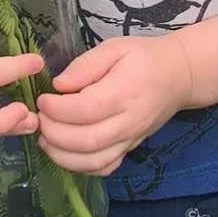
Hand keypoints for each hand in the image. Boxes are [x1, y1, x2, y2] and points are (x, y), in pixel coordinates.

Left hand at [35, 35, 193, 176]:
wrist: (178, 76)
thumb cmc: (144, 57)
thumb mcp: (115, 48)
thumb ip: (86, 65)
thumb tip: (59, 85)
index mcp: (125, 91)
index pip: (87, 109)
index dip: (58, 109)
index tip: (42, 99)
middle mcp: (129, 121)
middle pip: (87, 140)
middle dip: (54, 133)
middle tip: (39, 118)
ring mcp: (131, 139)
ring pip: (94, 161)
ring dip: (62, 155)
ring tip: (45, 138)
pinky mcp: (130, 149)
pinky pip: (105, 168)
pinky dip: (81, 167)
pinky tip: (65, 153)